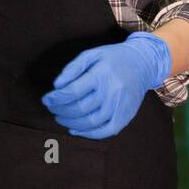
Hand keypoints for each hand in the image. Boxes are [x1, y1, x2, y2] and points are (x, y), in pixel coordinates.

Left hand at [41, 32, 171, 139]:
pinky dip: (89, 134)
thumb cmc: (112, 58)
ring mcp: (121, 106)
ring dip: (71, 122)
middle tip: (51, 108)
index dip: (56, 98)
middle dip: (61, 110)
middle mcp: (112, 92)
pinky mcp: (127, 115)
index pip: (73, 91)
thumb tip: (57, 86)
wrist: (142, 63)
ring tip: (59, 117)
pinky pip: (107, 130)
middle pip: (81, 108)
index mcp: (101, 75)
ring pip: (91, 121)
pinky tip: (75, 130)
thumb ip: (72, 68)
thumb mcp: (90, 54)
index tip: (46, 100)